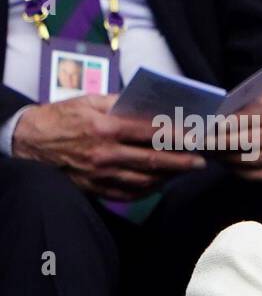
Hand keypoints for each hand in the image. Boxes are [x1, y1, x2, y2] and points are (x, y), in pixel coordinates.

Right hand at [12, 95, 202, 199]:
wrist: (28, 142)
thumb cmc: (61, 118)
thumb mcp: (88, 101)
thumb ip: (120, 103)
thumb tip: (150, 106)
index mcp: (104, 128)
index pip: (149, 133)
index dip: (175, 136)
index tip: (194, 138)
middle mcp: (105, 154)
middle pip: (153, 160)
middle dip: (181, 162)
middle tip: (200, 161)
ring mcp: (100, 174)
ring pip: (144, 180)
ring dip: (168, 177)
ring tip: (183, 171)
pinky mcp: (95, 188)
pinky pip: (129, 194)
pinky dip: (148, 190)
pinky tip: (160, 183)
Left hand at [206, 96, 261, 180]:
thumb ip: (244, 104)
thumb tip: (216, 112)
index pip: (252, 117)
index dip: (232, 122)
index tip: (213, 125)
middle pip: (248, 140)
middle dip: (223, 142)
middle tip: (204, 143)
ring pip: (249, 159)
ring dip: (226, 157)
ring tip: (209, 153)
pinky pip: (254, 174)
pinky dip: (236, 169)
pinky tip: (224, 162)